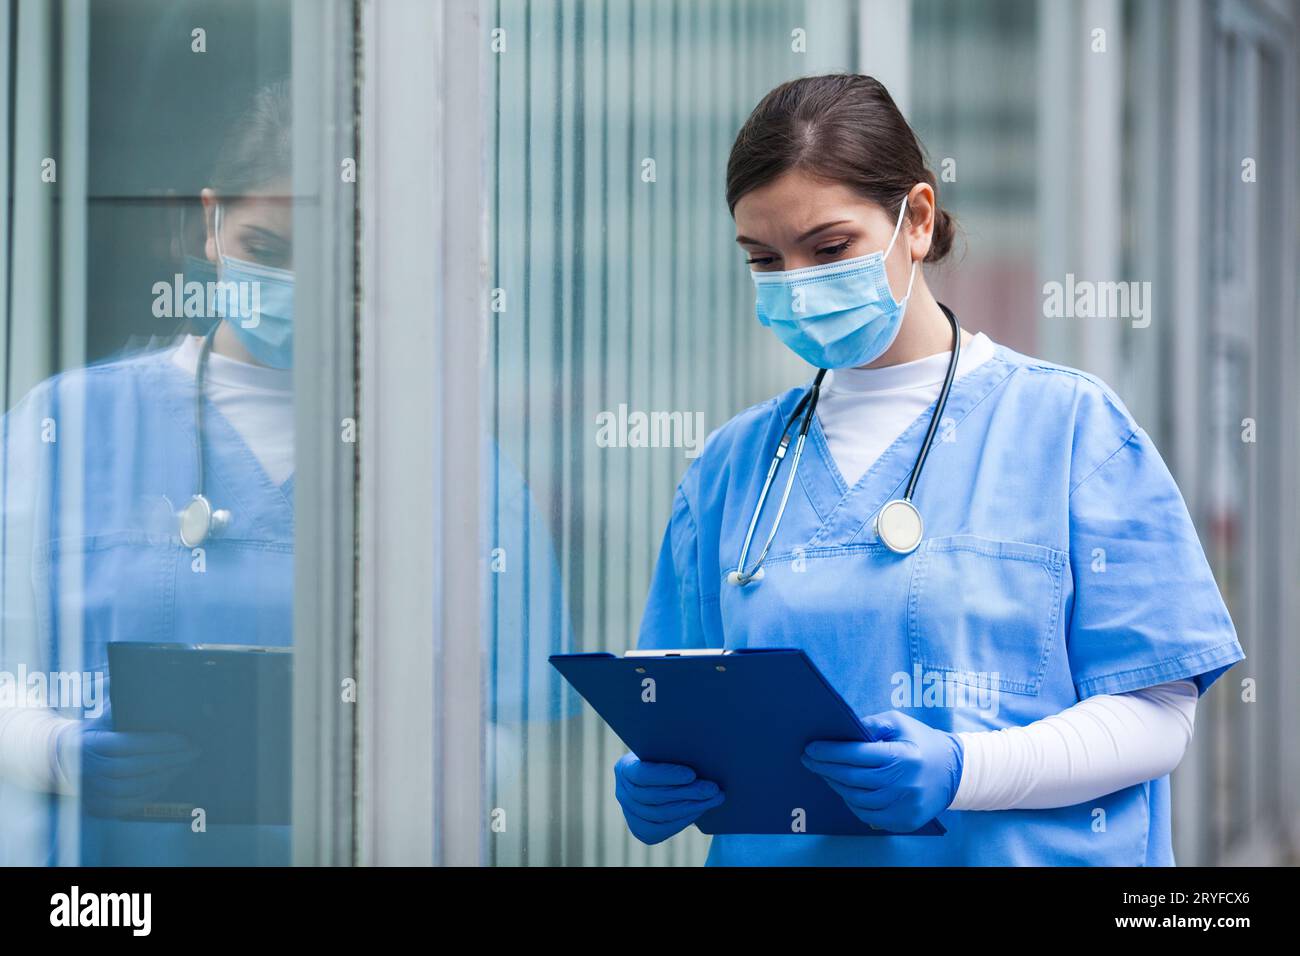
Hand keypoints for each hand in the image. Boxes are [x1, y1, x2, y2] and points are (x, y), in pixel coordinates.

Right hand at [55, 713, 199, 817]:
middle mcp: (89, 770)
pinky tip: (168, 780)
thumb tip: (153, 689)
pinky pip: (129, 804)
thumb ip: (121, 704)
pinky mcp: (96, 806)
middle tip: (194, 751)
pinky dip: (152, 793)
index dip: (159, 743)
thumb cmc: (91, 730)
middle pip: (136, 768)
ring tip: (185, 764)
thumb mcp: (101, 714)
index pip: (129, 745)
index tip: (183, 739)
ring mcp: (92, 791)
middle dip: (170, 759)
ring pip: (135, 788)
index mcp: (90, 744)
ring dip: (166, 776)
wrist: (58, 757)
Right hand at [613, 752, 724, 844]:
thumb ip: (674, 752)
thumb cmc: (670, 757)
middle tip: (713, 789)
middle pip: (654, 796)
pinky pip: (660, 829)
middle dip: (687, 793)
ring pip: (659, 814)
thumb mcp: (667, 750)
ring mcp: (629, 812)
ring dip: (690, 807)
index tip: (692, 774)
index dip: (666, 775)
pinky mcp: (640, 829)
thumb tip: (700, 753)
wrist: (665, 778)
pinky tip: (700, 811)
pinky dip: (682, 821)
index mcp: (625, 767)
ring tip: (714, 798)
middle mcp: (622, 791)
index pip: (642, 774)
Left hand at [801, 710, 962, 832]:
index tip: (810, 748)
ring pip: (857, 799)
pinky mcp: (904, 821)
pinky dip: (852, 803)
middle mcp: (903, 784)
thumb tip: (842, 730)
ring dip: (835, 785)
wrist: (955, 771)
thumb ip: (871, 725)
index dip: (829, 752)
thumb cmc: (921, 742)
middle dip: (825, 768)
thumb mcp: (899, 723)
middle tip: (808, 760)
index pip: (856, 755)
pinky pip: (868, 815)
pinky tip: (845, 790)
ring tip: (824, 773)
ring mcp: (904, 806)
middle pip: (852, 778)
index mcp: (901, 756)